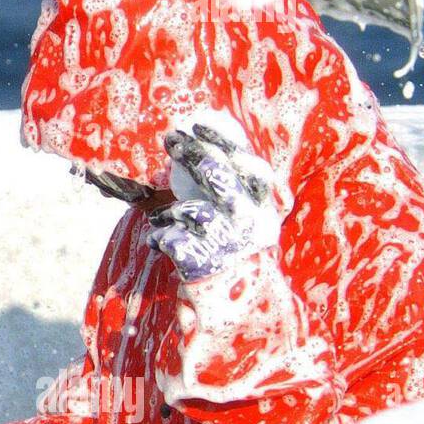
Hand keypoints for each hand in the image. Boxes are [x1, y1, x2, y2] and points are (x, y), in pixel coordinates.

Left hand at [147, 122, 276, 281]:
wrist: (234, 299)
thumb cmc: (230, 248)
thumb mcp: (238, 216)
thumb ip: (226, 186)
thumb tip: (194, 145)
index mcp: (263, 207)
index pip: (249, 166)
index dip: (223, 143)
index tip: (198, 125)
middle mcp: (251, 221)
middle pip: (220, 179)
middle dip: (193, 155)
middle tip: (171, 138)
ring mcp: (229, 241)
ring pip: (194, 210)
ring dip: (173, 211)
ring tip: (161, 217)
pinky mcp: (206, 260)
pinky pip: (174, 237)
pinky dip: (162, 236)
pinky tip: (159, 240)